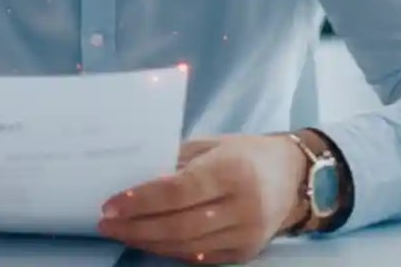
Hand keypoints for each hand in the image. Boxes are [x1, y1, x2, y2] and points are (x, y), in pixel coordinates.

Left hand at [97, 135, 305, 264]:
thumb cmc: (244, 153)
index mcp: (232, 171)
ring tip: (121, 233)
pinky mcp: (247, 253)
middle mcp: (243, 206)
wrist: (293, 175)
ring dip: (148, 242)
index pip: (179, 191)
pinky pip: (200, 257)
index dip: (142, 200)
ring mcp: (247, 234)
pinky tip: (149, 242)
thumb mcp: (211, 145)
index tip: (110, 204)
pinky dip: (170, 251)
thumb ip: (175, 162)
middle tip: (106, 224)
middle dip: (136, 227)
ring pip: (187, 246)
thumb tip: (133, 180)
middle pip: (179, 225)